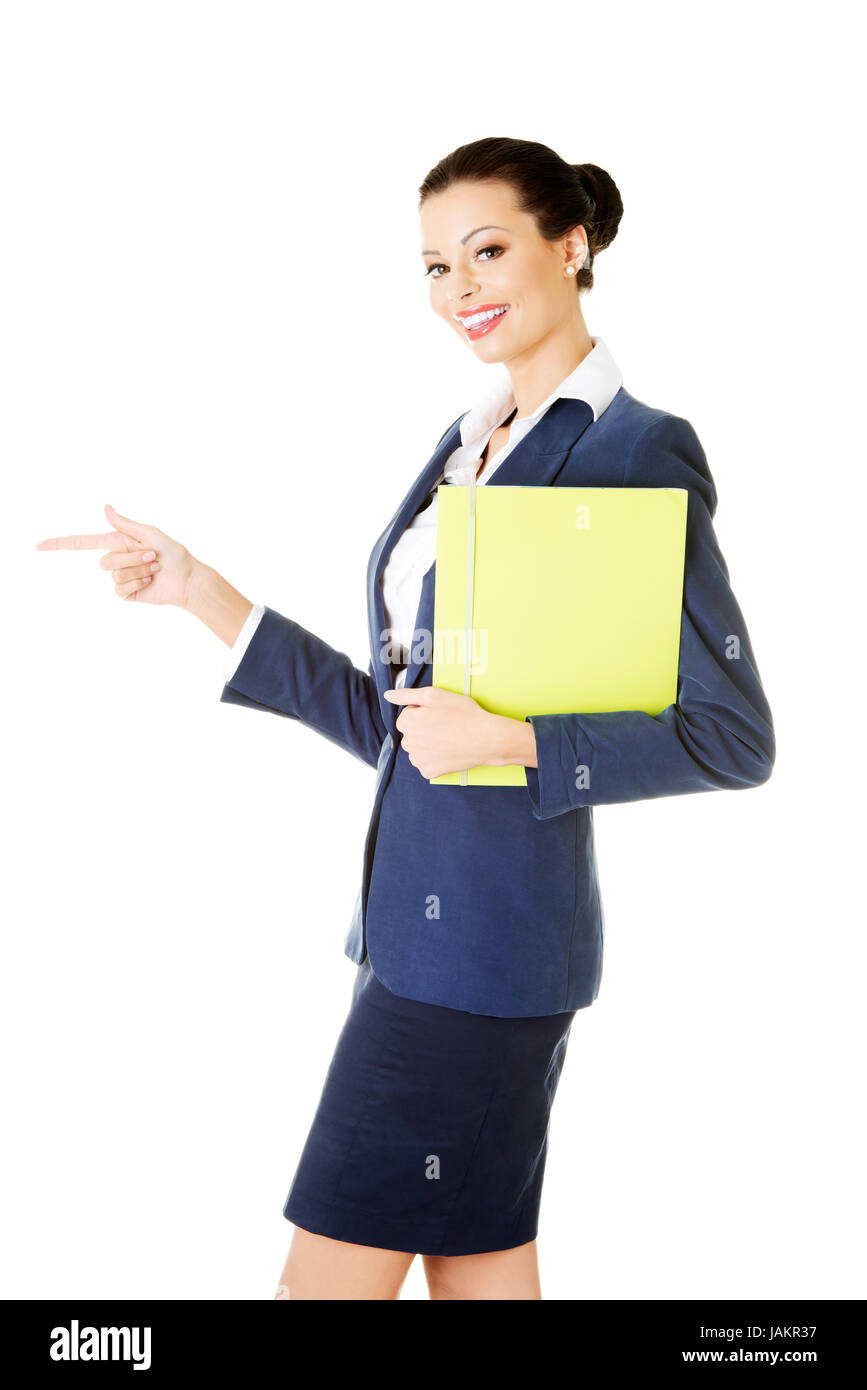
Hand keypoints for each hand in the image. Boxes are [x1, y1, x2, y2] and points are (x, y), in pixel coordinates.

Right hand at [35, 503, 197, 608]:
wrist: (187, 579)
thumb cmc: (174, 553)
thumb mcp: (150, 534)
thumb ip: (125, 524)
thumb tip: (105, 507)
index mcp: (118, 542)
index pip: (83, 543)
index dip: (60, 544)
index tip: (39, 546)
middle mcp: (116, 559)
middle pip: (105, 561)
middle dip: (132, 559)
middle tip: (153, 557)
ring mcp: (121, 577)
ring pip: (115, 575)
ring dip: (139, 571)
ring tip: (155, 569)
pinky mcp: (127, 593)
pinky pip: (121, 590)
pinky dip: (138, 584)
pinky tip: (150, 583)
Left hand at [383, 685, 502, 778]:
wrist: (487, 739)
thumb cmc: (463, 714)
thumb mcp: (434, 695)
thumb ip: (407, 694)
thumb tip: (388, 695)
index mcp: (407, 722)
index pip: (406, 716)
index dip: (422, 713)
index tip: (438, 713)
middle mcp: (408, 743)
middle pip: (410, 734)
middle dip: (422, 729)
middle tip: (445, 725)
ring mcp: (419, 760)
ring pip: (417, 750)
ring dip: (427, 745)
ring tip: (447, 738)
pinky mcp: (430, 772)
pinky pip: (426, 765)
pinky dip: (434, 760)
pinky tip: (447, 752)